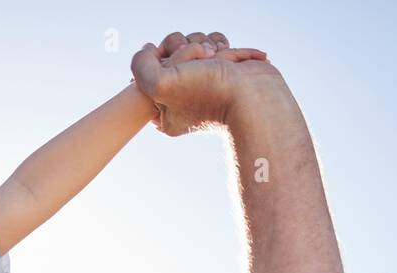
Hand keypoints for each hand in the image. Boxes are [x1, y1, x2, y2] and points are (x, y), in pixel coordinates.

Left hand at [130, 31, 278, 136]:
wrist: (257, 97)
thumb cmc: (210, 94)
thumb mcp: (160, 84)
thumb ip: (140, 65)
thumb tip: (147, 49)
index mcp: (161, 109)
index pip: (149, 67)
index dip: (164, 61)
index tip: (177, 71)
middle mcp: (180, 94)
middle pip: (170, 48)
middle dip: (187, 50)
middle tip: (201, 65)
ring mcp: (201, 78)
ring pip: (191, 40)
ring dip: (205, 45)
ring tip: (217, 62)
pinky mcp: (221, 65)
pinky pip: (211, 39)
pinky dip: (221, 44)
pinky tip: (228, 59)